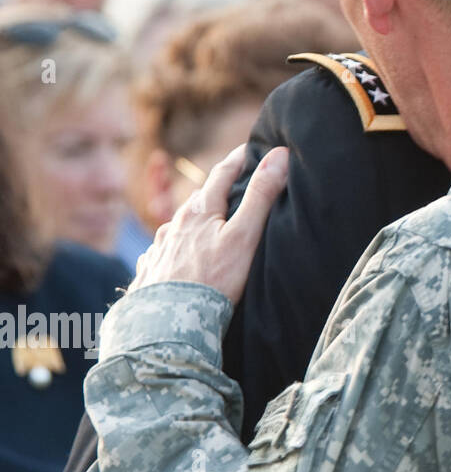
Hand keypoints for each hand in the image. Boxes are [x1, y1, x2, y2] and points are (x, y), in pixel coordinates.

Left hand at [131, 144, 288, 305]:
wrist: (169, 324)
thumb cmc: (213, 280)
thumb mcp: (245, 236)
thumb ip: (261, 196)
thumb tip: (279, 156)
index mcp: (199, 210)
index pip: (222, 173)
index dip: (240, 158)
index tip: (253, 148)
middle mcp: (174, 224)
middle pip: (199, 199)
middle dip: (217, 191)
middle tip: (236, 188)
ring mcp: (159, 247)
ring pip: (180, 225)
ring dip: (194, 221)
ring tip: (208, 227)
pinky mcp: (150, 271)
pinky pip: (163, 251)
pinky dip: (175, 247)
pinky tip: (178, 258)